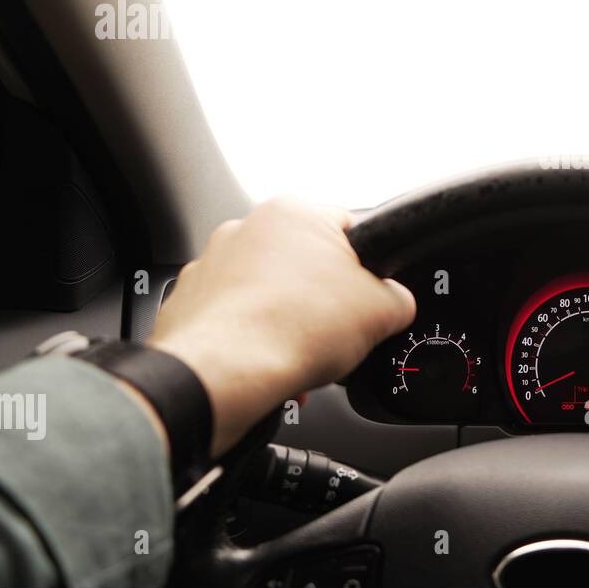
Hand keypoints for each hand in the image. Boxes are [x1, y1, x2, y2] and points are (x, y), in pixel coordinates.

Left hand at [148, 197, 414, 455]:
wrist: (225, 374)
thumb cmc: (291, 330)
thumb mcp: (384, 312)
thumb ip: (399, 298)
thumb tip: (394, 304)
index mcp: (295, 212)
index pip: (349, 229)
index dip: (367, 269)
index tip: (367, 297)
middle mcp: (247, 227)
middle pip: (305, 262)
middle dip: (322, 298)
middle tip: (335, 329)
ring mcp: (212, 262)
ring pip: (268, 291)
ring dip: (287, 319)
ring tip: (300, 353)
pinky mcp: (189, 300)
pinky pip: (234, 316)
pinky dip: (252, 337)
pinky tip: (268, 361)